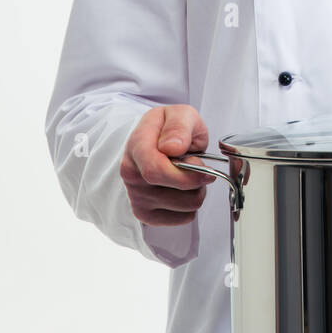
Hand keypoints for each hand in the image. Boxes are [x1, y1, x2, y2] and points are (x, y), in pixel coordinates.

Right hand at [120, 105, 212, 226]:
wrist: (156, 140)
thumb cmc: (169, 128)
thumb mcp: (181, 114)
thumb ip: (179, 126)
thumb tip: (172, 147)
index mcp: (136, 147)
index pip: (156, 172)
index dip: (185, 174)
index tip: (200, 165)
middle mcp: (131, 175)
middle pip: (175, 193)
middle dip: (196, 180)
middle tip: (196, 165)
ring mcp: (136, 197)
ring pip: (185, 207)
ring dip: (196, 191)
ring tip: (188, 175)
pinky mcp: (146, 215)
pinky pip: (184, 218)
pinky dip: (191, 205)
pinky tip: (182, 189)